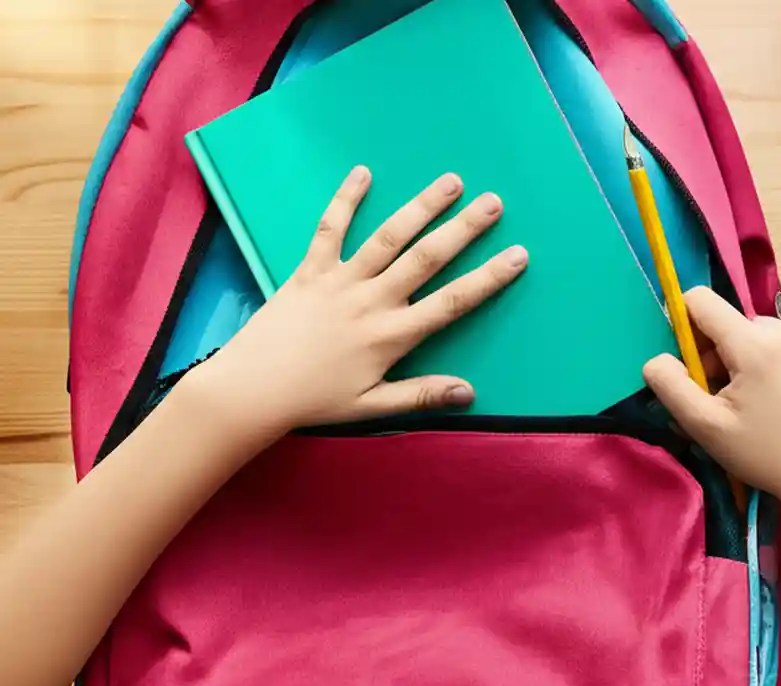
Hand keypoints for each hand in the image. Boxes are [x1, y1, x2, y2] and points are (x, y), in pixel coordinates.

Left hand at [188, 167, 527, 435]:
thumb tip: (469, 392)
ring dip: (421, 206)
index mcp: (391, 335)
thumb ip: (422, 396)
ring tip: (450, 181)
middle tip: (493, 203)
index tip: (518, 256)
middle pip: (426, 258)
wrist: (251, 389)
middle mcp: (371, 301)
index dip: (488, 278)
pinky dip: (345, 199)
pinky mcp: (309, 270)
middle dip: (463, 229)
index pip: (452, 302)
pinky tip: (363, 172)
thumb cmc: (313, 401)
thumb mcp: (372, 406)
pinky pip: (330, 228)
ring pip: (388, 237)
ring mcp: (340, 280)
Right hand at [643, 287, 780, 505]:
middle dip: (703, 356)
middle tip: (708, 401)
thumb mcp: (705, 425)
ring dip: (722, 365)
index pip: (700, 299)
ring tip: (730, 407)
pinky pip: (755, 344)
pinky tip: (750, 402)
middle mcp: (775, 329)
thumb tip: (655, 360)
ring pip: (735, 335)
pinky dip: (742, 366)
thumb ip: (671, 386)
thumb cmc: (762, 452)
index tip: (682, 366)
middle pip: (718, 322)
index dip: (679, 325)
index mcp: (753, 342)